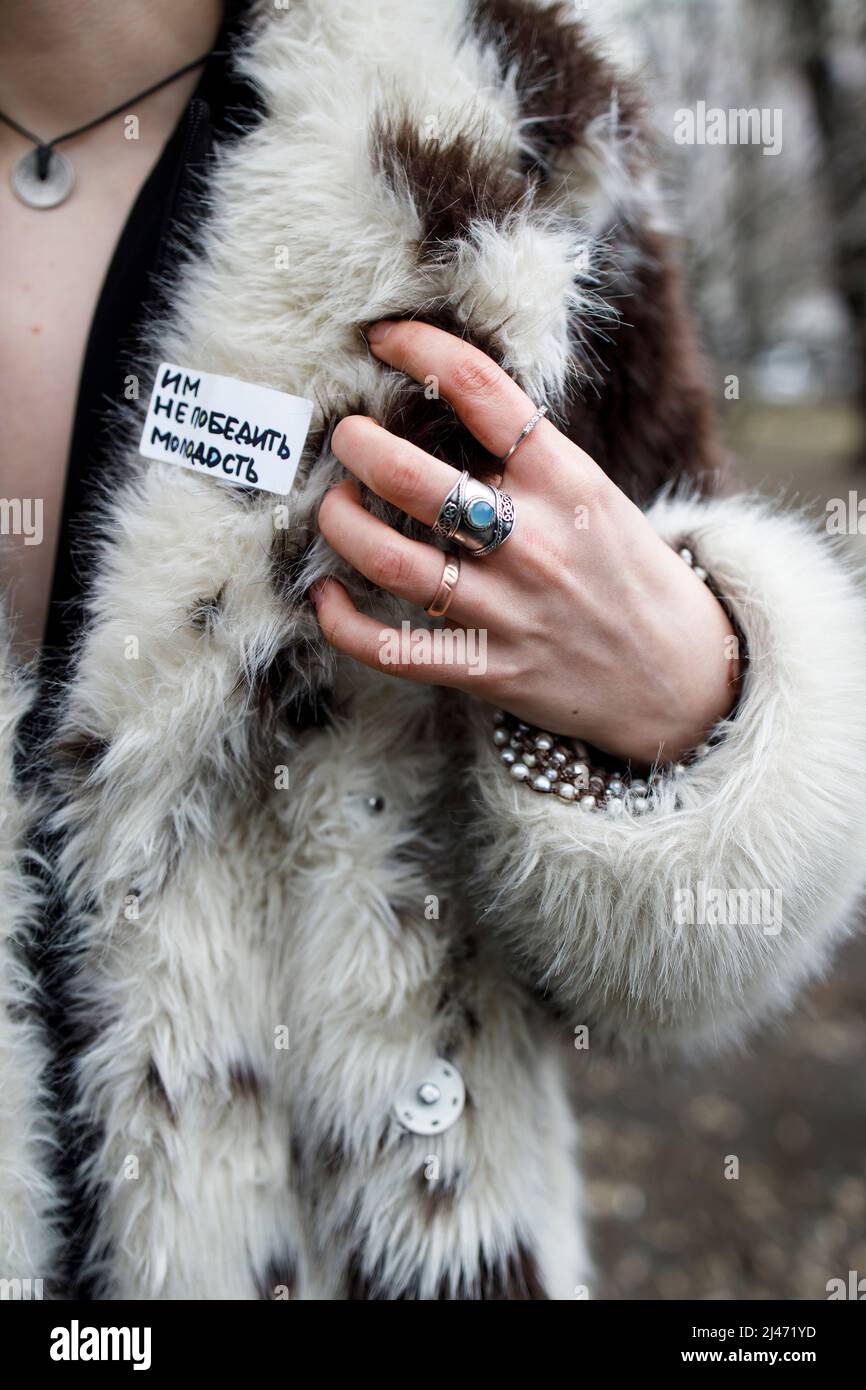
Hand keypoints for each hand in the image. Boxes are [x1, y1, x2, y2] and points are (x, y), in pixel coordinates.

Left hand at [311, 320, 740, 764]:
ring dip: (339, 522)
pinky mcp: (487, 670)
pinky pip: (390, 649)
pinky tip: (326, 594)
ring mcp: (506, 610)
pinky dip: (341, 621)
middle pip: (412, 477)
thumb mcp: (594, 496)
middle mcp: (533, 541)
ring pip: (388, 558)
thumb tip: (439, 407)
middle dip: (357, 445)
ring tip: (335, 504)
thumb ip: (526, 460)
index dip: (419, 348)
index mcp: (566, 481)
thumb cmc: (627, 573)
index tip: (383, 338)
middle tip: (345, 437)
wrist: (678, 679)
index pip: (482, 391)